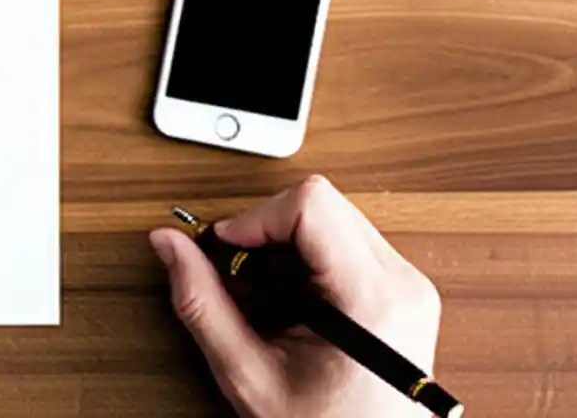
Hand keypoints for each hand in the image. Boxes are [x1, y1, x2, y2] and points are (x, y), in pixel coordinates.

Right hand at [150, 176, 441, 417]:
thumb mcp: (249, 375)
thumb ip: (202, 304)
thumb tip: (169, 246)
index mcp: (370, 299)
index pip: (311, 205)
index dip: (255, 216)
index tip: (225, 246)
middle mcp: (400, 281)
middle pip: (321, 202)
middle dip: (266, 228)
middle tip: (239, 272)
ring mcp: (407, 282)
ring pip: (333, 213)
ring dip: (286, 241)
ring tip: (267, 292)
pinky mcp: (403, 286)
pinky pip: (348, 237)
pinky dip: (307, 254)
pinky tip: (293, 298)